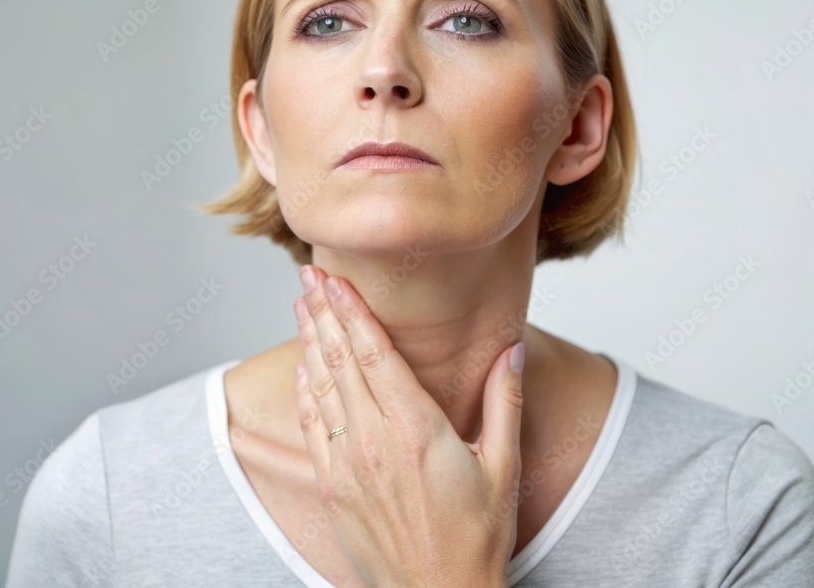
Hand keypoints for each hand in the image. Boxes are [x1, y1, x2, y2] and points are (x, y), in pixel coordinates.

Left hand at [292, 264, 524, 587]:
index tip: (336, 278)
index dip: (352, 310)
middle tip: (308, 274)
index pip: (374, 353)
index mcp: (416, 429)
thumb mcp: (503, 466)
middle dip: (323, 311)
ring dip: (308, 341)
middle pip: (340, 360)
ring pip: (320, 387)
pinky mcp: (333, 488)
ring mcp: (348, 465)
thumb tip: (512, 348)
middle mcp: (374, 441)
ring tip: (301, 305)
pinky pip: (311, 426)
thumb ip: (504, 401)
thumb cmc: (476, 538)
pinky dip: (304, 391)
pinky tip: (301, 368)